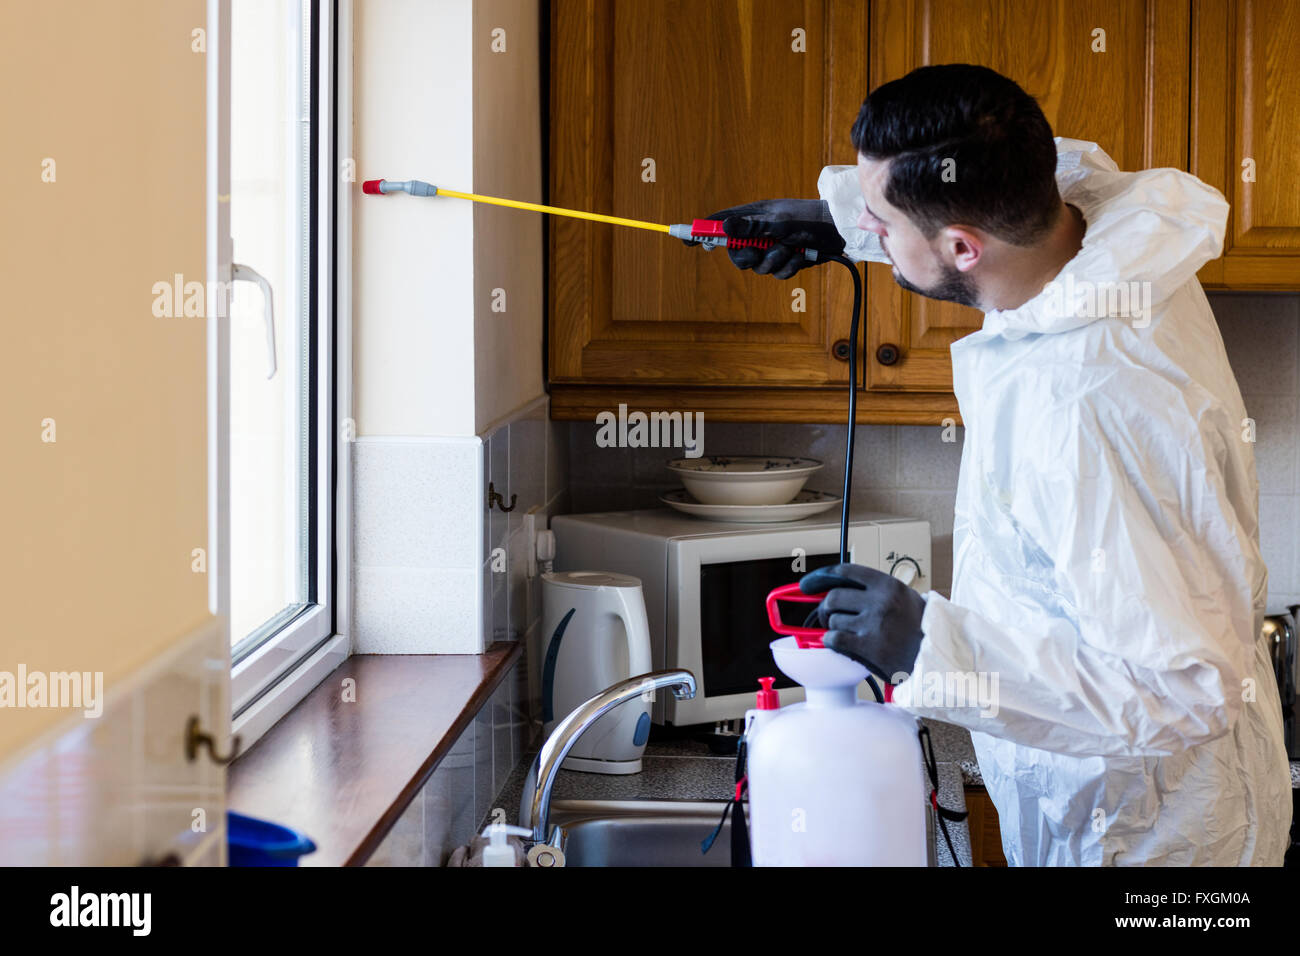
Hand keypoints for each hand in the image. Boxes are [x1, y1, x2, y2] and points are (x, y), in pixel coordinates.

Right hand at [683, 199, 845, 278]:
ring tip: (790, 250)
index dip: (703, 233)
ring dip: (774, 262)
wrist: (838, 231)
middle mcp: (758, 232)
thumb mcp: (778, 222)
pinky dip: (789, 268)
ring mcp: (771, 247)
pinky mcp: (785, 261)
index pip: (720, 224)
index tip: (687, 241)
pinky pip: (776, 274)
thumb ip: (750, 227)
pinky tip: (801, 257)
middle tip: (761, 252)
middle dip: (748, 257)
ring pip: (757, 267)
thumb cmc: (807, 219)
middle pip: (736, 253)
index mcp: (752, 216)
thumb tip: (724, 226)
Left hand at [798, 563, 926, 683]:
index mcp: (888, 585)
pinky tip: (839, 643)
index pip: (845, 572)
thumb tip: (839, 587)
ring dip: (833, 627)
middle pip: (833, 598)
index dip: (820, 577)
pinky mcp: (869, 646)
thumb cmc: (921, 628)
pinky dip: (831, 641)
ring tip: (846, 633)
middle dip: (825, 609)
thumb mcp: (904, 597)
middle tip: (827, 616)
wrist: (937, 654)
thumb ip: (875, 590)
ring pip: (833, 620)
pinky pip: (834, 638)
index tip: (808, 585)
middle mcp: (880, 601)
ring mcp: (874, 623)